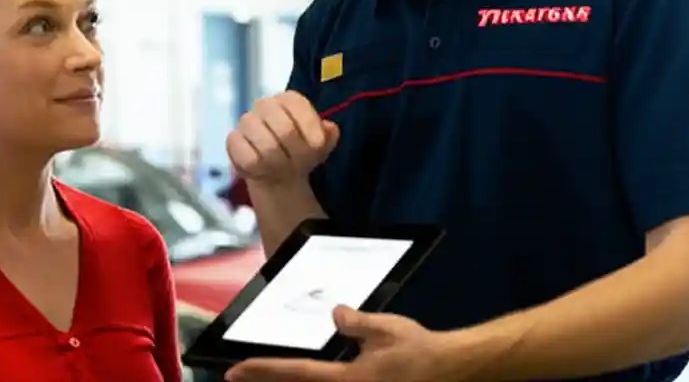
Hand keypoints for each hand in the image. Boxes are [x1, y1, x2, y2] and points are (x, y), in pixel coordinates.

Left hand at [224, 306, 459, 381]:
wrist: (453, 373)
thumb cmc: (420, 352)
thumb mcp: (386, 329)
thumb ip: (355, 323)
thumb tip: (334, 314)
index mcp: (348, 380)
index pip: (295, 372)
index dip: (262, 370)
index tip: (235, 369)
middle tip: (236, 376)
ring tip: (266, 377)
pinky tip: (307, 376)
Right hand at [226, 91, 339, 184]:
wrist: (279, 171)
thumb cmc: (301, 151)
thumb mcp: (322, 144)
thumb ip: (329, 134)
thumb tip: (327, 128)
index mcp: (289, 99)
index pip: (300, 108)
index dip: (311, 132)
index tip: (316, 148)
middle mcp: (266, 104)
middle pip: (285, 130)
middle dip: (297, 154)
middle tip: (299, 165)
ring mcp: (246, 121)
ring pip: (267, 146)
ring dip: (279, 164)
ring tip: (282, 169)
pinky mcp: (233, 141)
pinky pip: (248, 157)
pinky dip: (260, 169)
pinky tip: (264, 170)